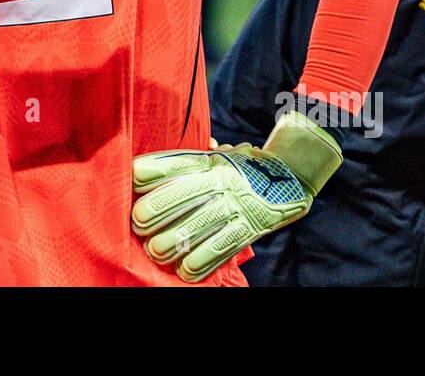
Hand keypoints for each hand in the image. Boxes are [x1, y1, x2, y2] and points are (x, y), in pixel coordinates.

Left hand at [131, 110, 341, 281]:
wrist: (291, 175)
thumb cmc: (242, 166)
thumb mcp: (219, 155)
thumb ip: (192, 160)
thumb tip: (153, 165)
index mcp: (213, 162)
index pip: (181, 163)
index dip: (157, 170)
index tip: (133, 177)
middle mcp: (225, 180)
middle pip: (190, 192)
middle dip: (162, 207)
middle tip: (139, 223)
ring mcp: (240, 204)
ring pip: (206, 222)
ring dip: (178, 239)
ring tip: (156, 251)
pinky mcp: (252, 227)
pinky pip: (227, 245)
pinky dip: (205, 259)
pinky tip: (185, 270)